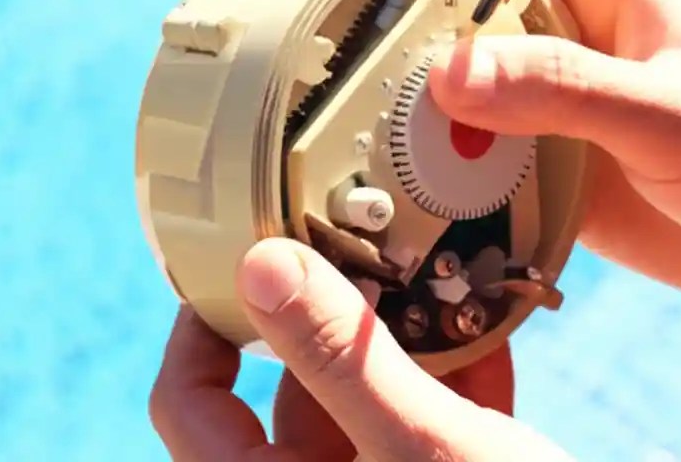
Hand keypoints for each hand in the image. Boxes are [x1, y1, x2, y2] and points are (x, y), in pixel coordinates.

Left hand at [149, 238, 572, 461]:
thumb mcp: (422, 445)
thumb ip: (340, 358)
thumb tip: (258, 264)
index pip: (190, 408)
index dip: (203, 328)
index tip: (245, 255)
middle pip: (296, 398)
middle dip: (338, 319)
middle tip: (365, 238)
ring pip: (373, 407)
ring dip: (408, 340)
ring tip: (436, 269)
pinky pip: (433, 429)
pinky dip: (458, 378)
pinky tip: (489, 320)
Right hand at [314, 0, 680, 318]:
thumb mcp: (673, 115)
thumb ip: (564, 89)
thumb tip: (447, 73)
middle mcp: (579, 35)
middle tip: (303, 15)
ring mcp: (567, 102)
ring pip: (462, 80)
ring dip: (400, 91)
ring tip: (321, 107)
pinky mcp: (564, 165)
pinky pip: (481, 152)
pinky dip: (435, 163)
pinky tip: (390, 184)